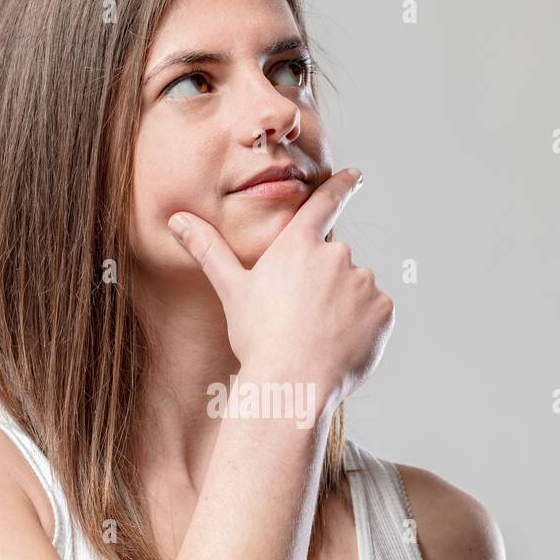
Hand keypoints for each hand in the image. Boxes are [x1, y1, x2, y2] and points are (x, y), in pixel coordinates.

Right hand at [166, 168, 394, 412]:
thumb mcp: (231, 290)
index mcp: (299, 244)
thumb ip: (209, 249)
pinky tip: (340, 346)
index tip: (356, 175)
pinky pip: (376, 314)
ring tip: (319, 338)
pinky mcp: (383, 310)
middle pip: (336, 263)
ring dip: (345, 307)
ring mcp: (364, 282)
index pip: (325, 202)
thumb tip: (176, 218)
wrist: (293, 384)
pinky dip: (364, 327)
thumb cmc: (258, 337)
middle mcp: (336, 254)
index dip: (342, 185)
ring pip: (357, 290)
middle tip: (301, 319)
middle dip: (324, 286)